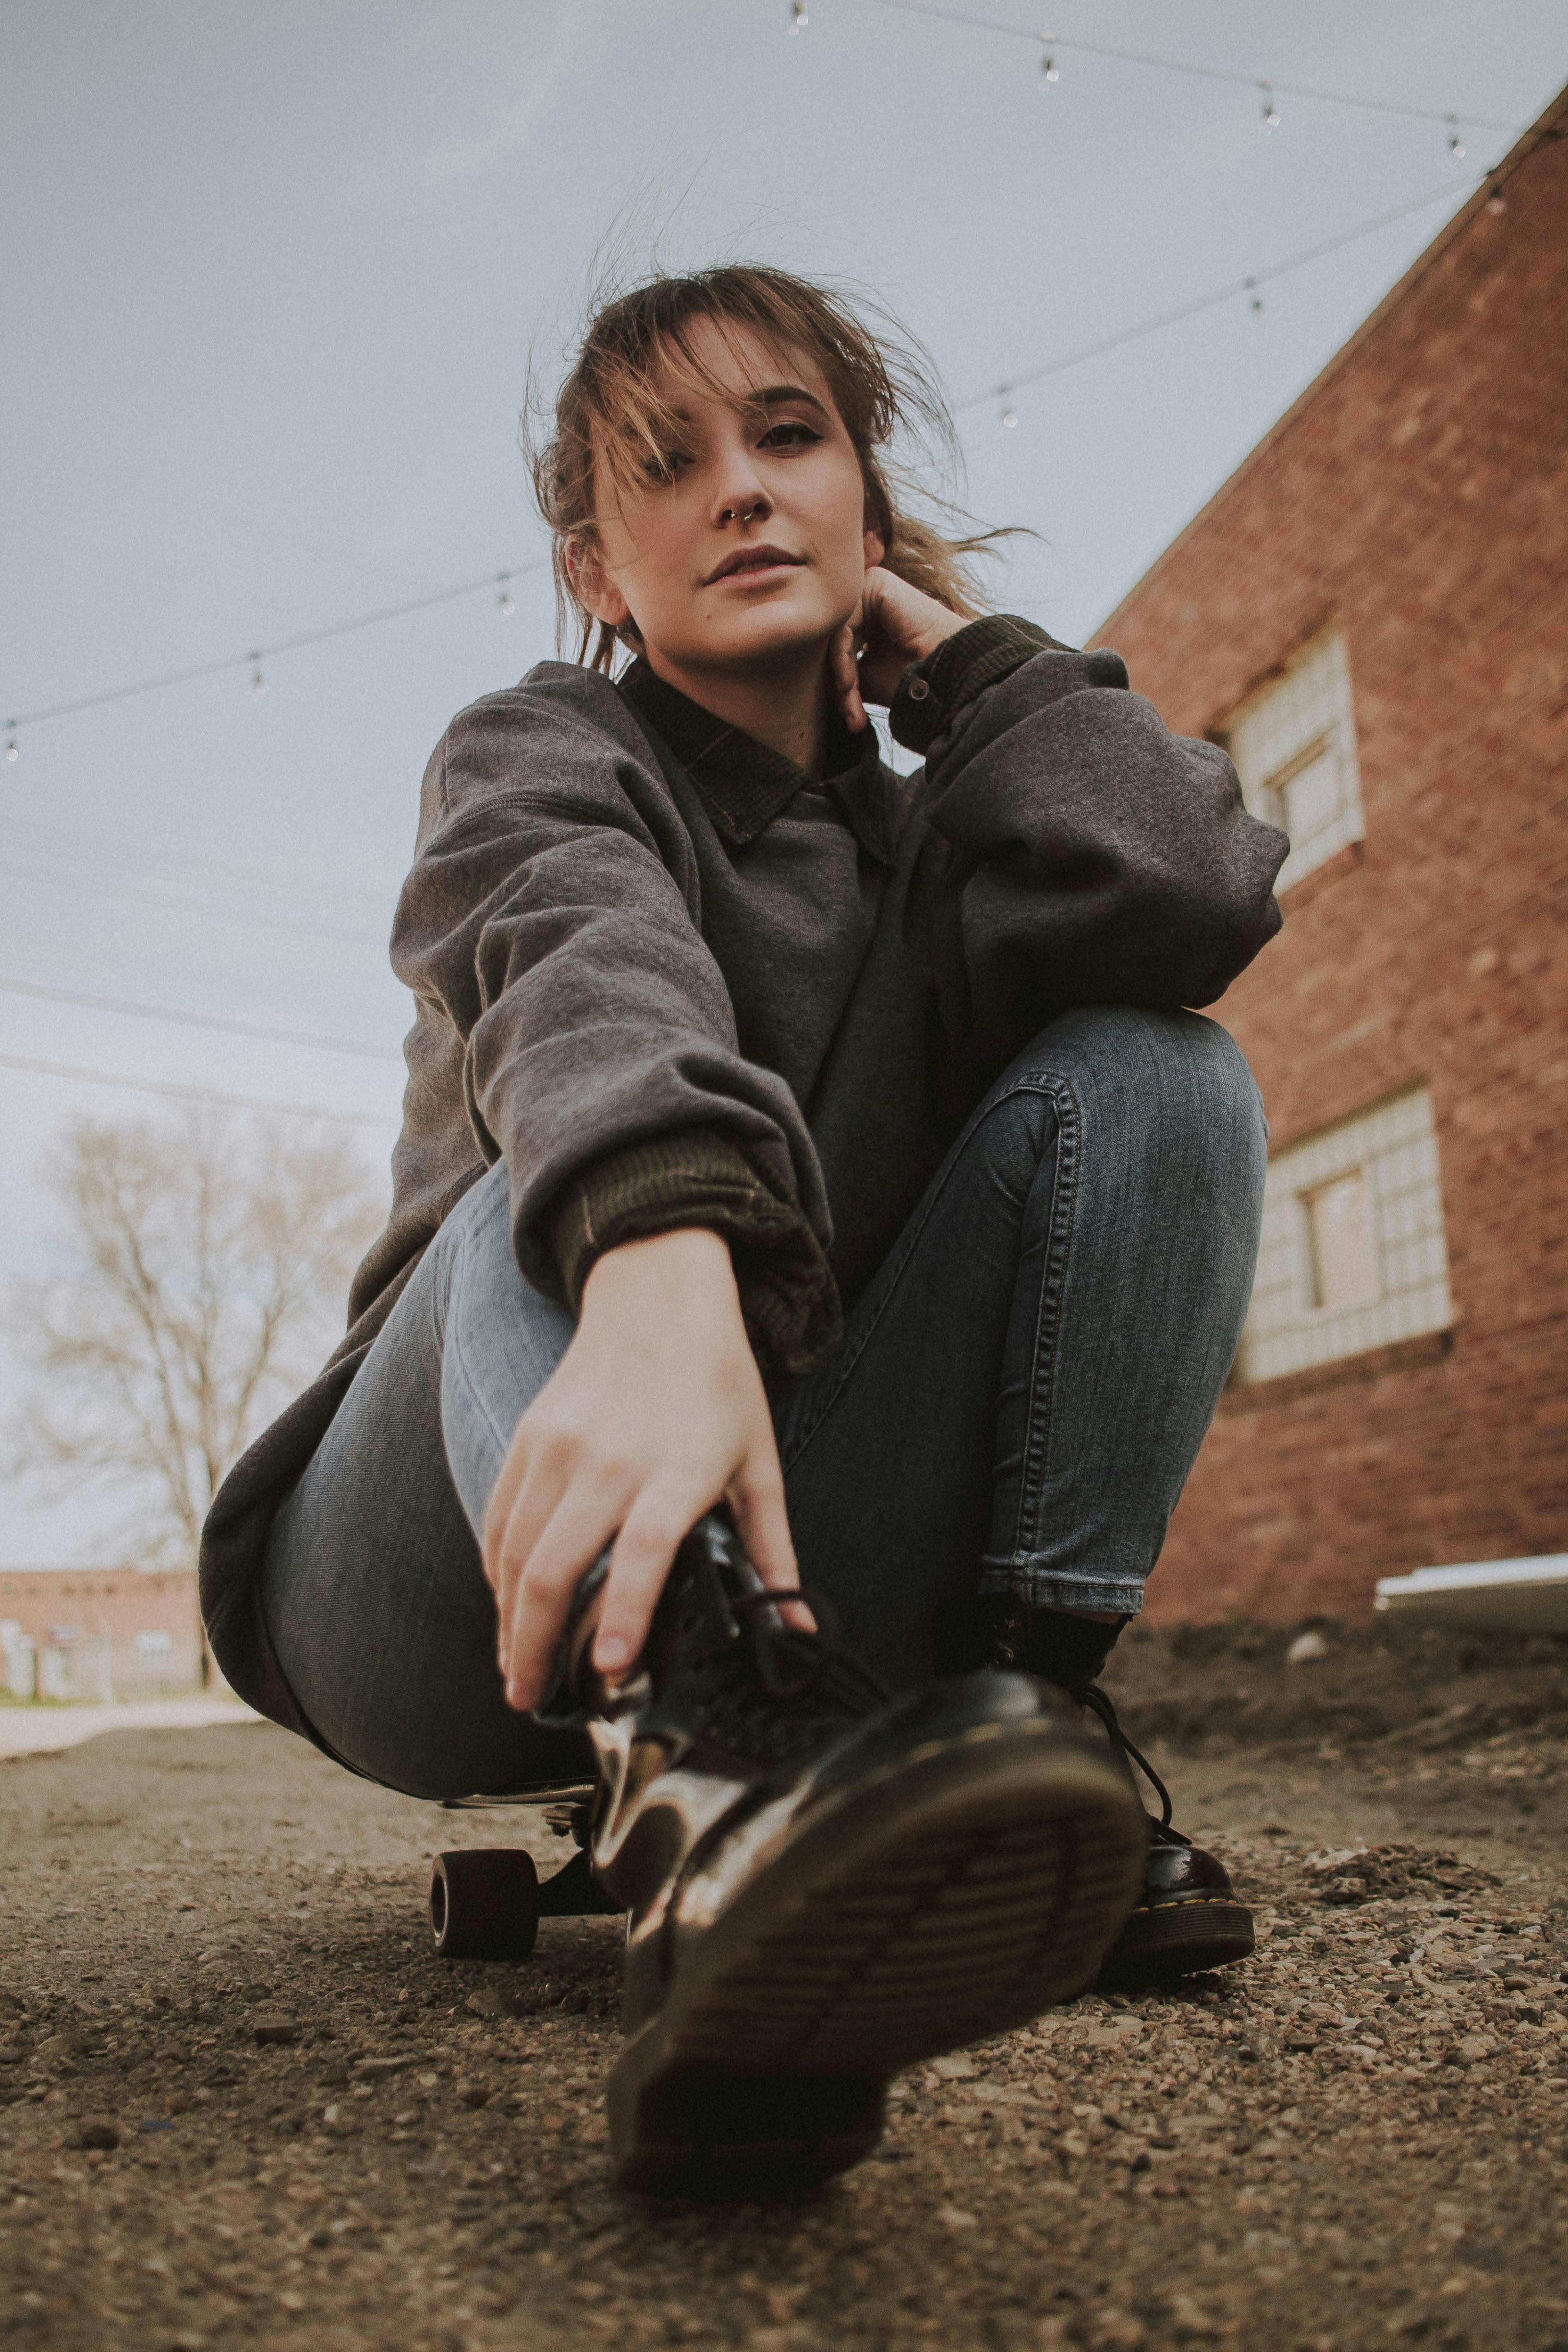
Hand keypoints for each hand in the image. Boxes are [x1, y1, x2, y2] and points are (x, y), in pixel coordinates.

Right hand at [480, 1227, 799, 1710]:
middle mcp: (610, 1460)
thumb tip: (800, 1628)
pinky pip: (500, 1515)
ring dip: (509, 1619)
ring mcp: (561, 1447)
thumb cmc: (718, 1384)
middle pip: (556, 1566)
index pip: (642, 1552)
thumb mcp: (760, 1463)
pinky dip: (498, 1569)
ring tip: (514, 1669)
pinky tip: (507, 1605)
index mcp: (677, 1470)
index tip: (609, 1670)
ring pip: (516, 1550)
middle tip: (531, 1700)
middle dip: (536, 1645)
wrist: (658, 1296)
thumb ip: (773, 1551)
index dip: (624, 1614)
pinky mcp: (531, 1436)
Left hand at [830, 565, 966, 731]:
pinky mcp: (877, 583)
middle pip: (831, 640)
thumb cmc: (916, 681)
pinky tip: (850, 684)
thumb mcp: (866, 679)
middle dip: (839, 685)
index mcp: (868, 617)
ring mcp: (872, 587)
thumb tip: (805, 677)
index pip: (835, 647)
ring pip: (833, 634)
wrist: (952, 678)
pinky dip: (841, 658)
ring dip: (840, 676)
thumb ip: (839, 670)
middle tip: (852, 717)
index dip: (839, 687)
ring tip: (853, 705)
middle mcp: (869, 597)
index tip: (852, 721)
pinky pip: (841, 623)